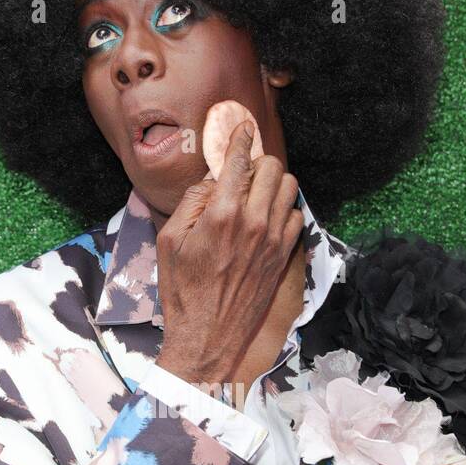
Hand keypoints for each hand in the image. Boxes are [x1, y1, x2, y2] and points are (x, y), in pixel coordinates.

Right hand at [155, 120, 302, 388]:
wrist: (207, 337)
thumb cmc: (182, 291)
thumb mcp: (169, 241)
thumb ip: (191, 202)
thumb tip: (212, 180)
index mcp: (222, 214)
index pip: (239, 159)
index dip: (240, 137)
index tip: (241, 127)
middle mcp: (254, 222)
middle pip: (272, 167)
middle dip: (257, 160)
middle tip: (242, 169)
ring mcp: (274, 240)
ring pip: (290, 187)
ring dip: (274, 182)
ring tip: (256, 191)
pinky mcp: (284, 256)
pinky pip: (296, 216)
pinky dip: (284, 208)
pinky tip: (266, 216)